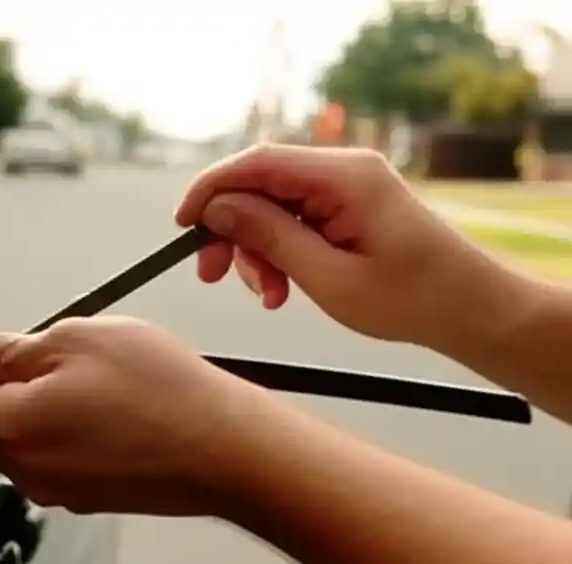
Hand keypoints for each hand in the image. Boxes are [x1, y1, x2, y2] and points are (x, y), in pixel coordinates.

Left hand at [0, 316, 270, 515]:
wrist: (225, 451)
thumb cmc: (160, 392)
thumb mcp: (77, 339)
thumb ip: (8, 350)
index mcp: (9, 427)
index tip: (17, 351)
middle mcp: (24, 470)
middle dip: (13, 393)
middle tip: (71, 365)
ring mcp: (58, 491)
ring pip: (26, 444)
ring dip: (46, 415)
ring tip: (102, 390)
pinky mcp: (90, 501)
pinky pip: (62, 462)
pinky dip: (76, 439)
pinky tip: (119, 418)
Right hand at [175, 144, 526, 351]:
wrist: (470, 309)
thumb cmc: (411, 299)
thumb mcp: (329, 277)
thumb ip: (269, 238)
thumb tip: (217, 208)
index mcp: (345, 177)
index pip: (257, 163)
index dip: (211, 189)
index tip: (182, 226)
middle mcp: (344, 170)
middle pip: (259, 185)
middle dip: (230, 231)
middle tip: (210, 275)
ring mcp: (346, 187)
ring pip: (270, 206)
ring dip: (254, 250)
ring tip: (267, 295)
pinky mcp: (346, 205)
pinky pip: (292, 218)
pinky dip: (276, 252)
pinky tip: (281, 288)